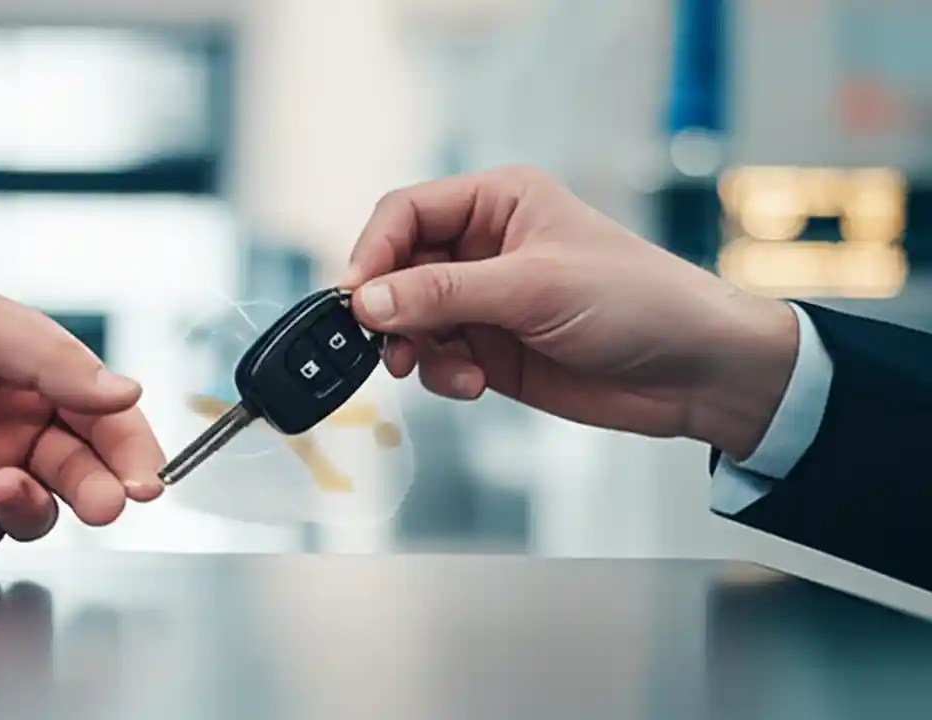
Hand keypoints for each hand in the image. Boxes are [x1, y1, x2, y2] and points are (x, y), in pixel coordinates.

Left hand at [0, 276, 164, 549]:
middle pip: (83, 474)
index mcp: (36, 378)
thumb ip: (53, 362)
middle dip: (100, 492)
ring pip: (37, 512)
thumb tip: (129, 392)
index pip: (107, 421)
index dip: (134, 451)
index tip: (148, 482)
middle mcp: (16, 427)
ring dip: (31, 506)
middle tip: (107, 504)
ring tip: (0, 483)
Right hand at [343, 166, 798, 459]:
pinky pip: (437, 359)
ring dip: (416, 349)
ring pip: (411, 320)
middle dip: (390, 309)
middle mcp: (484, 248)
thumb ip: (444, 294)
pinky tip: (474, 383)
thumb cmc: (638, 300)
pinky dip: (442, 375)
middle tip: (387, 344)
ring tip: (440, 370)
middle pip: (399, 269)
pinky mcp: (491, 350)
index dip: (373, 252)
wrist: (695, 372)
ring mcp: (485, 301)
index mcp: (497, 203)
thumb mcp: (534, 287)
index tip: (354, 297)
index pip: (406, 213)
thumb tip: (367, 302)